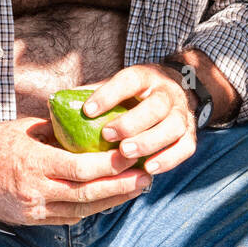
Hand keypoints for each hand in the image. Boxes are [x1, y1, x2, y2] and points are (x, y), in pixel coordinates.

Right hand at [0, 117, 152, 225]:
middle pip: (86, 195)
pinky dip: (92, 209)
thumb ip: (57, 130)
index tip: (131, 157)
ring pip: (81, 211)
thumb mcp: (25, 127)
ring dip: (112, 201)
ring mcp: (32, 209)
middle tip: (146, 178)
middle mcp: (34, 191)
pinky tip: (110, 200)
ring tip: (136, 190)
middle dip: (120, 187)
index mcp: (32, 163)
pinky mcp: (31, 220)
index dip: (109, 166)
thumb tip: (90, 123)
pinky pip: (68, 217)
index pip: (79, 169)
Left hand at [81, 64, 196, 175]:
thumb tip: (56, 105)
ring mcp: (182, 113)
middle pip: (156, 106)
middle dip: (132, 122)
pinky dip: (169, 159)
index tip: (87, 110)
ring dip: (149, 142)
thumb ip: (93, 94)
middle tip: (108, 136)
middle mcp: (167, 93)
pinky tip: (149, 169)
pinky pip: (185, 147)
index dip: (108, 95)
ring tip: (125, 154)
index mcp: (145, 77)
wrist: (176, 89)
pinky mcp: (191, 133)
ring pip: (173, 127)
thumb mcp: (117, 85)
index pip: (128, 81)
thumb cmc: (134, 94)